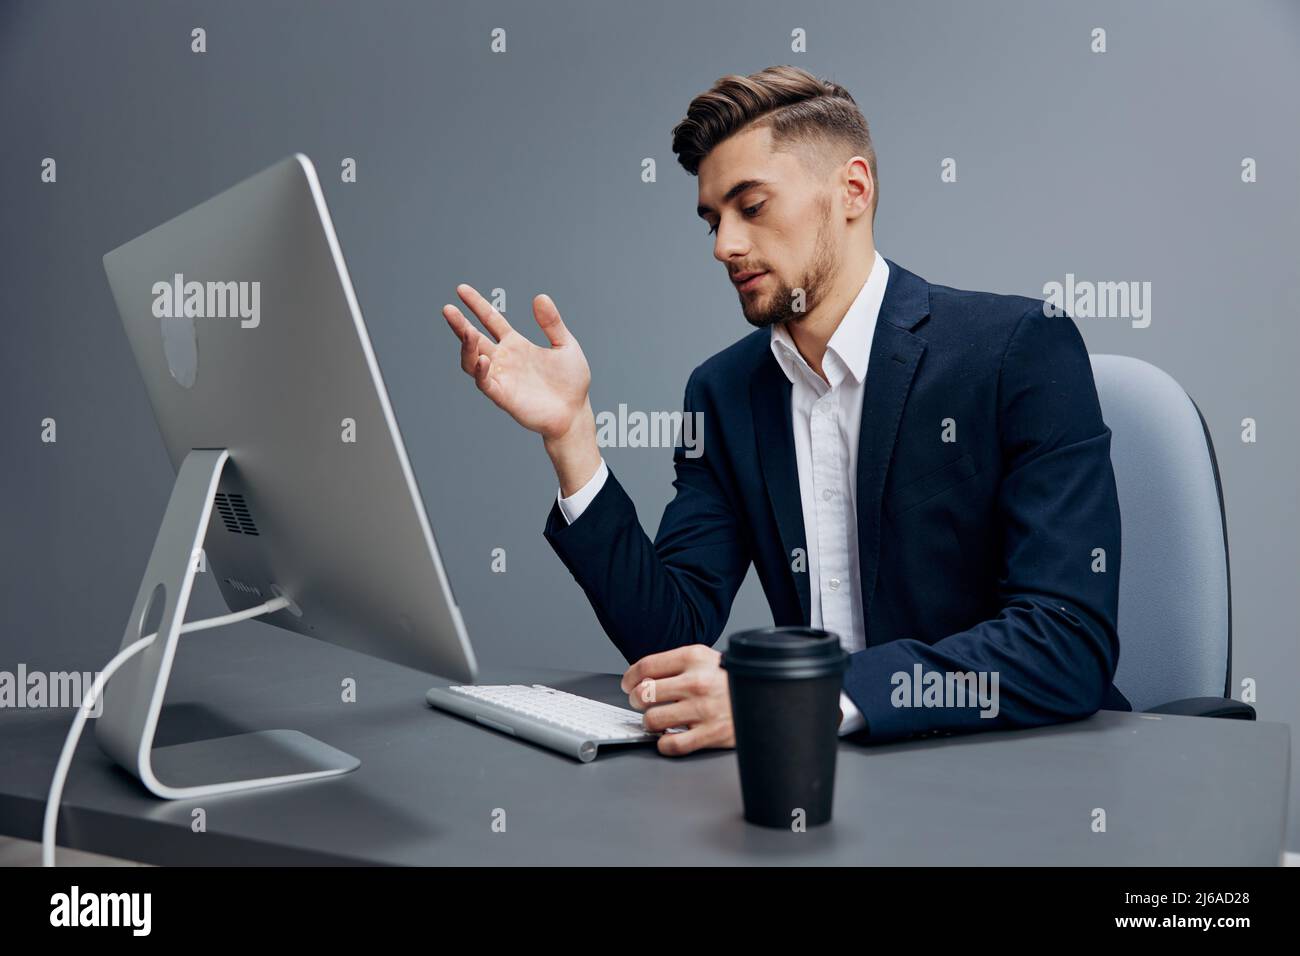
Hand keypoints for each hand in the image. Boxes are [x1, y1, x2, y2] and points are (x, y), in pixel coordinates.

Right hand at [442, 284, 591, 439]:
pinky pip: (484, 382)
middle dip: (460, 324)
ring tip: (466, 331)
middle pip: (474, 339)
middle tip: (447, 309)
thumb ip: (551, 323)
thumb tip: (540, 296)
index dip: (476, 305)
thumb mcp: (565, 345)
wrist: (575, 413)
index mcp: (516, 344)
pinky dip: (480, 371)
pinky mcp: (503, 396)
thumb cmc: (571, 382)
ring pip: (472, 360)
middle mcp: (504, 359)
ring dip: (467, 347)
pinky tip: (483, 359)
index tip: (461, 289)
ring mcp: (501, 377)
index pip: (491, 320)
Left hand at [621, 645, 734, 755]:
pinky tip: (669, 737)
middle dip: (638, 701)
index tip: (628, 685)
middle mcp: (697, 682)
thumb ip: (677, 664)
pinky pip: (671, 745)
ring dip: (650, 722)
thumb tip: (642, 677)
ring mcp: (704, 709)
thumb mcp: (707, 658)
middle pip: (644, 694)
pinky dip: (664, 744)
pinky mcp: (711, 734)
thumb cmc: (733, 680)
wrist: (767, 696)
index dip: (630, 678)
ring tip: (658, 720)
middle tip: (643, 703)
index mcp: (694, 658)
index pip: (646, 666)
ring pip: (652, 720)